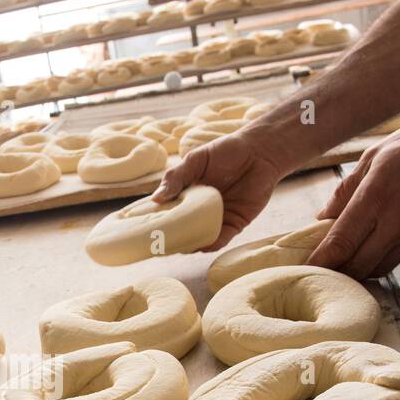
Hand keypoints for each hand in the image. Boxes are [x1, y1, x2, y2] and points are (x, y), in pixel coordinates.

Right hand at [150, 130, 287, 250]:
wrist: (260, 151)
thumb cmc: (226, 151)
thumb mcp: (195, 160)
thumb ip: (176, 178)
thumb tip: (155, 199)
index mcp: (186, 196)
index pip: (167, 213)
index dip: (154, 222)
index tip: (139, 231)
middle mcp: (199, 211)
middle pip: (181, 230)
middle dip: (169, 239)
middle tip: (154, 245)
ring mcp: (216, 219)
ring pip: (199, 238)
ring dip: (188, 245)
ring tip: (175, 248)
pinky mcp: (235, 224)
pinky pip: (221, 239)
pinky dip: (211, 244)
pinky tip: (202, 245)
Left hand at [307, 112, 399, 279]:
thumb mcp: (373, 156)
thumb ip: (345, 191)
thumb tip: (322, 219)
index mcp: (376, 196)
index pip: (340, 243)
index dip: (320, 261)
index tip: (305, 269)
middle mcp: (397, 220)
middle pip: (358, 266)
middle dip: (337, 272)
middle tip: (323, 270)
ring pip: (379, 268)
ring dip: (360, 269)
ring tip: (347, 261)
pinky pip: (399, 257)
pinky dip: (383, 258)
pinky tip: (377, 246)